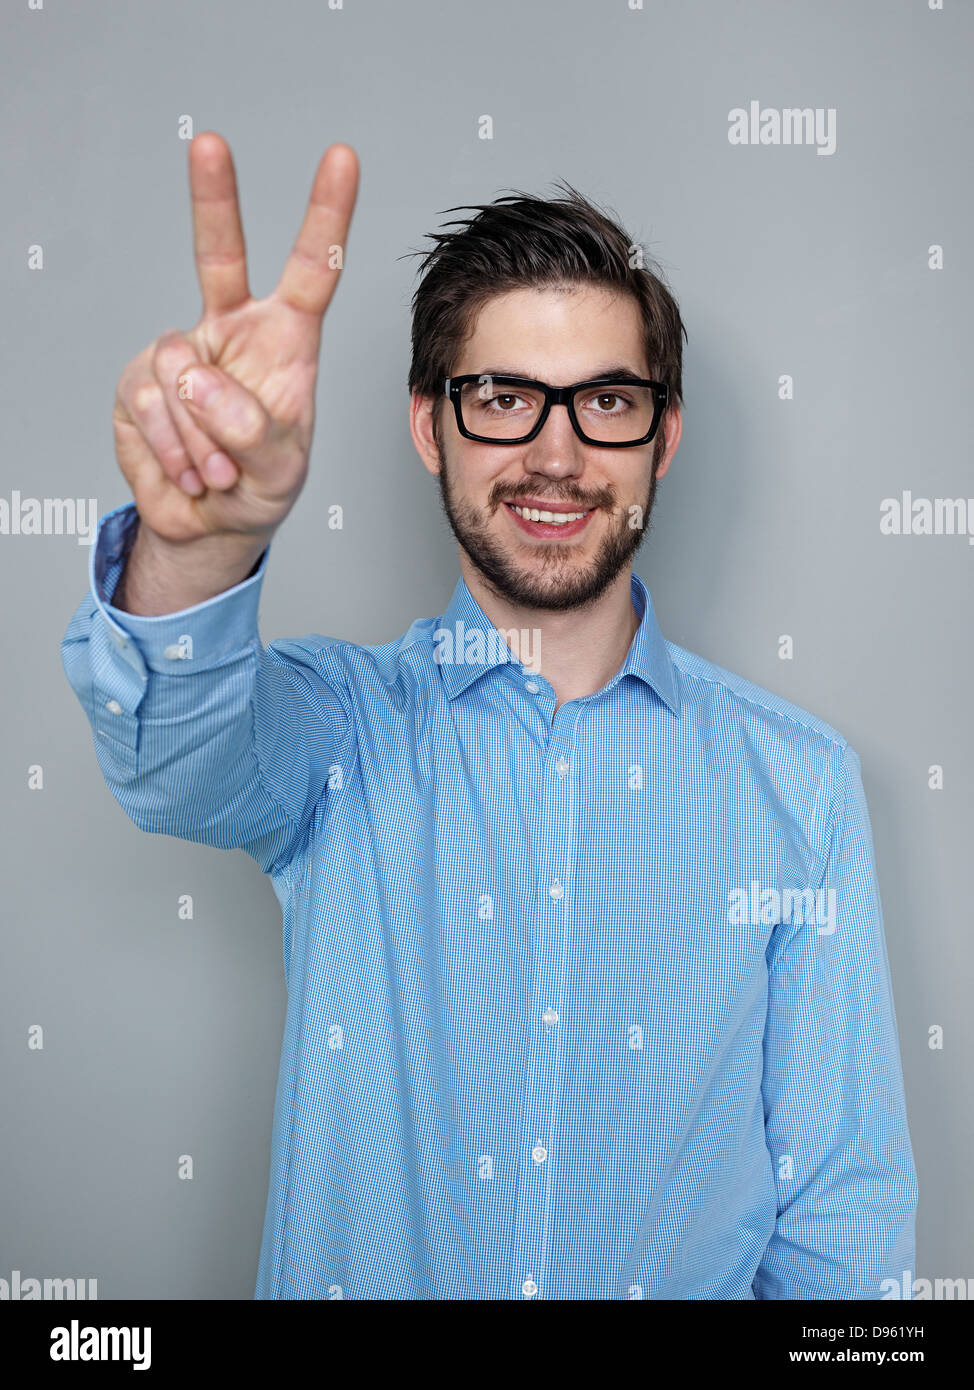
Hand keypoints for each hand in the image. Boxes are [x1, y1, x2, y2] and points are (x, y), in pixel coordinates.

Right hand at [112, 132, 358, 545]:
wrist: (211, 522)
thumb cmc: (262, 485)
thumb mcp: (280, 469)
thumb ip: (253, 430)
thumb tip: (196, 379)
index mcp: (286, 339)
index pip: (312, 270)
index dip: (326, 215)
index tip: (341, 159)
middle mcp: (231, 330)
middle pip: (220, 254)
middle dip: (214, 197)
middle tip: (210, 143)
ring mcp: (181, 354)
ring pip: (180, 373)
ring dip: (201, 438)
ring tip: (217, 471)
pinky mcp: (138, 383)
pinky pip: (151, 406)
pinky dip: (173, 450)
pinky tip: (190, 471)